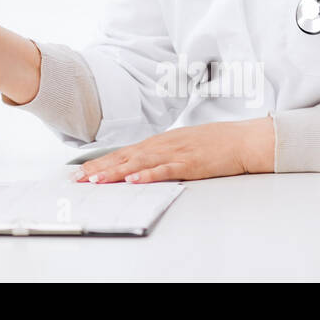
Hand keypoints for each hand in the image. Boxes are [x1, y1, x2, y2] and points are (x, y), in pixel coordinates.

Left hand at [72, 117, 274, 183]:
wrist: (242, 139)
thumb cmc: (214, 143)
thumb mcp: (182, 145)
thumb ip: (162, 153)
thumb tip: (141, 165)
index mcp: (160, 141)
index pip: (124, 152)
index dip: (101, 162)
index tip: (81, 171)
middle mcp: (163, 145)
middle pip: (125, 157)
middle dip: (100, 168)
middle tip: (78, 178)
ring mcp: (176, 153)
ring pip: (139, 163)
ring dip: (116, 172)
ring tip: (96, 180)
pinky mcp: (190, 164)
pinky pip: (165, 170)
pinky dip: (148, 175)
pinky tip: (133, 180)